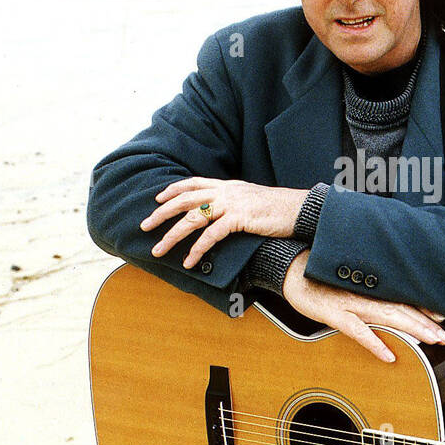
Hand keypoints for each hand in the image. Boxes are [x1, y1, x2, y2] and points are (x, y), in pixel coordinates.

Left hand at [140, 178, 307, 266]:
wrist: (299, 209)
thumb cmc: (277, 208)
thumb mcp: (251, 198)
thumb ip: (234, 201)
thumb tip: (221, 211)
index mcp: (227, 185)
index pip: (193, 182)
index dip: (173, 190)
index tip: (157, 198)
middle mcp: (225, 192)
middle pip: (185, 199)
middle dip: (161, 213)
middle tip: (144, 226)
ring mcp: (231, 204)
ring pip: (192, 218)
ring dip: (172, 236)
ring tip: (158, 250)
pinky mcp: (239, 219)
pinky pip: (211, 235)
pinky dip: (197, 249)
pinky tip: (189, 261)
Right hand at [281, 250, 444, 362]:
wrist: (292, 268)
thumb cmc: (320, 278)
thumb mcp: (348, 284)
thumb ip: (369, 293)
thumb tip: (391, 303)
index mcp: (370, 287)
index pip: (404, 298)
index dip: (425, 309)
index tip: (444, 318)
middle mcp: (365, 294)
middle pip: (403, 310)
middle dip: (427, 325)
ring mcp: (351, 304)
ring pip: (388, 318)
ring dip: (413, 330)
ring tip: (432, 342)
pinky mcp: (334, 314)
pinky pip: (357, 332)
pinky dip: (374, 343)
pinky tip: (389, 356)